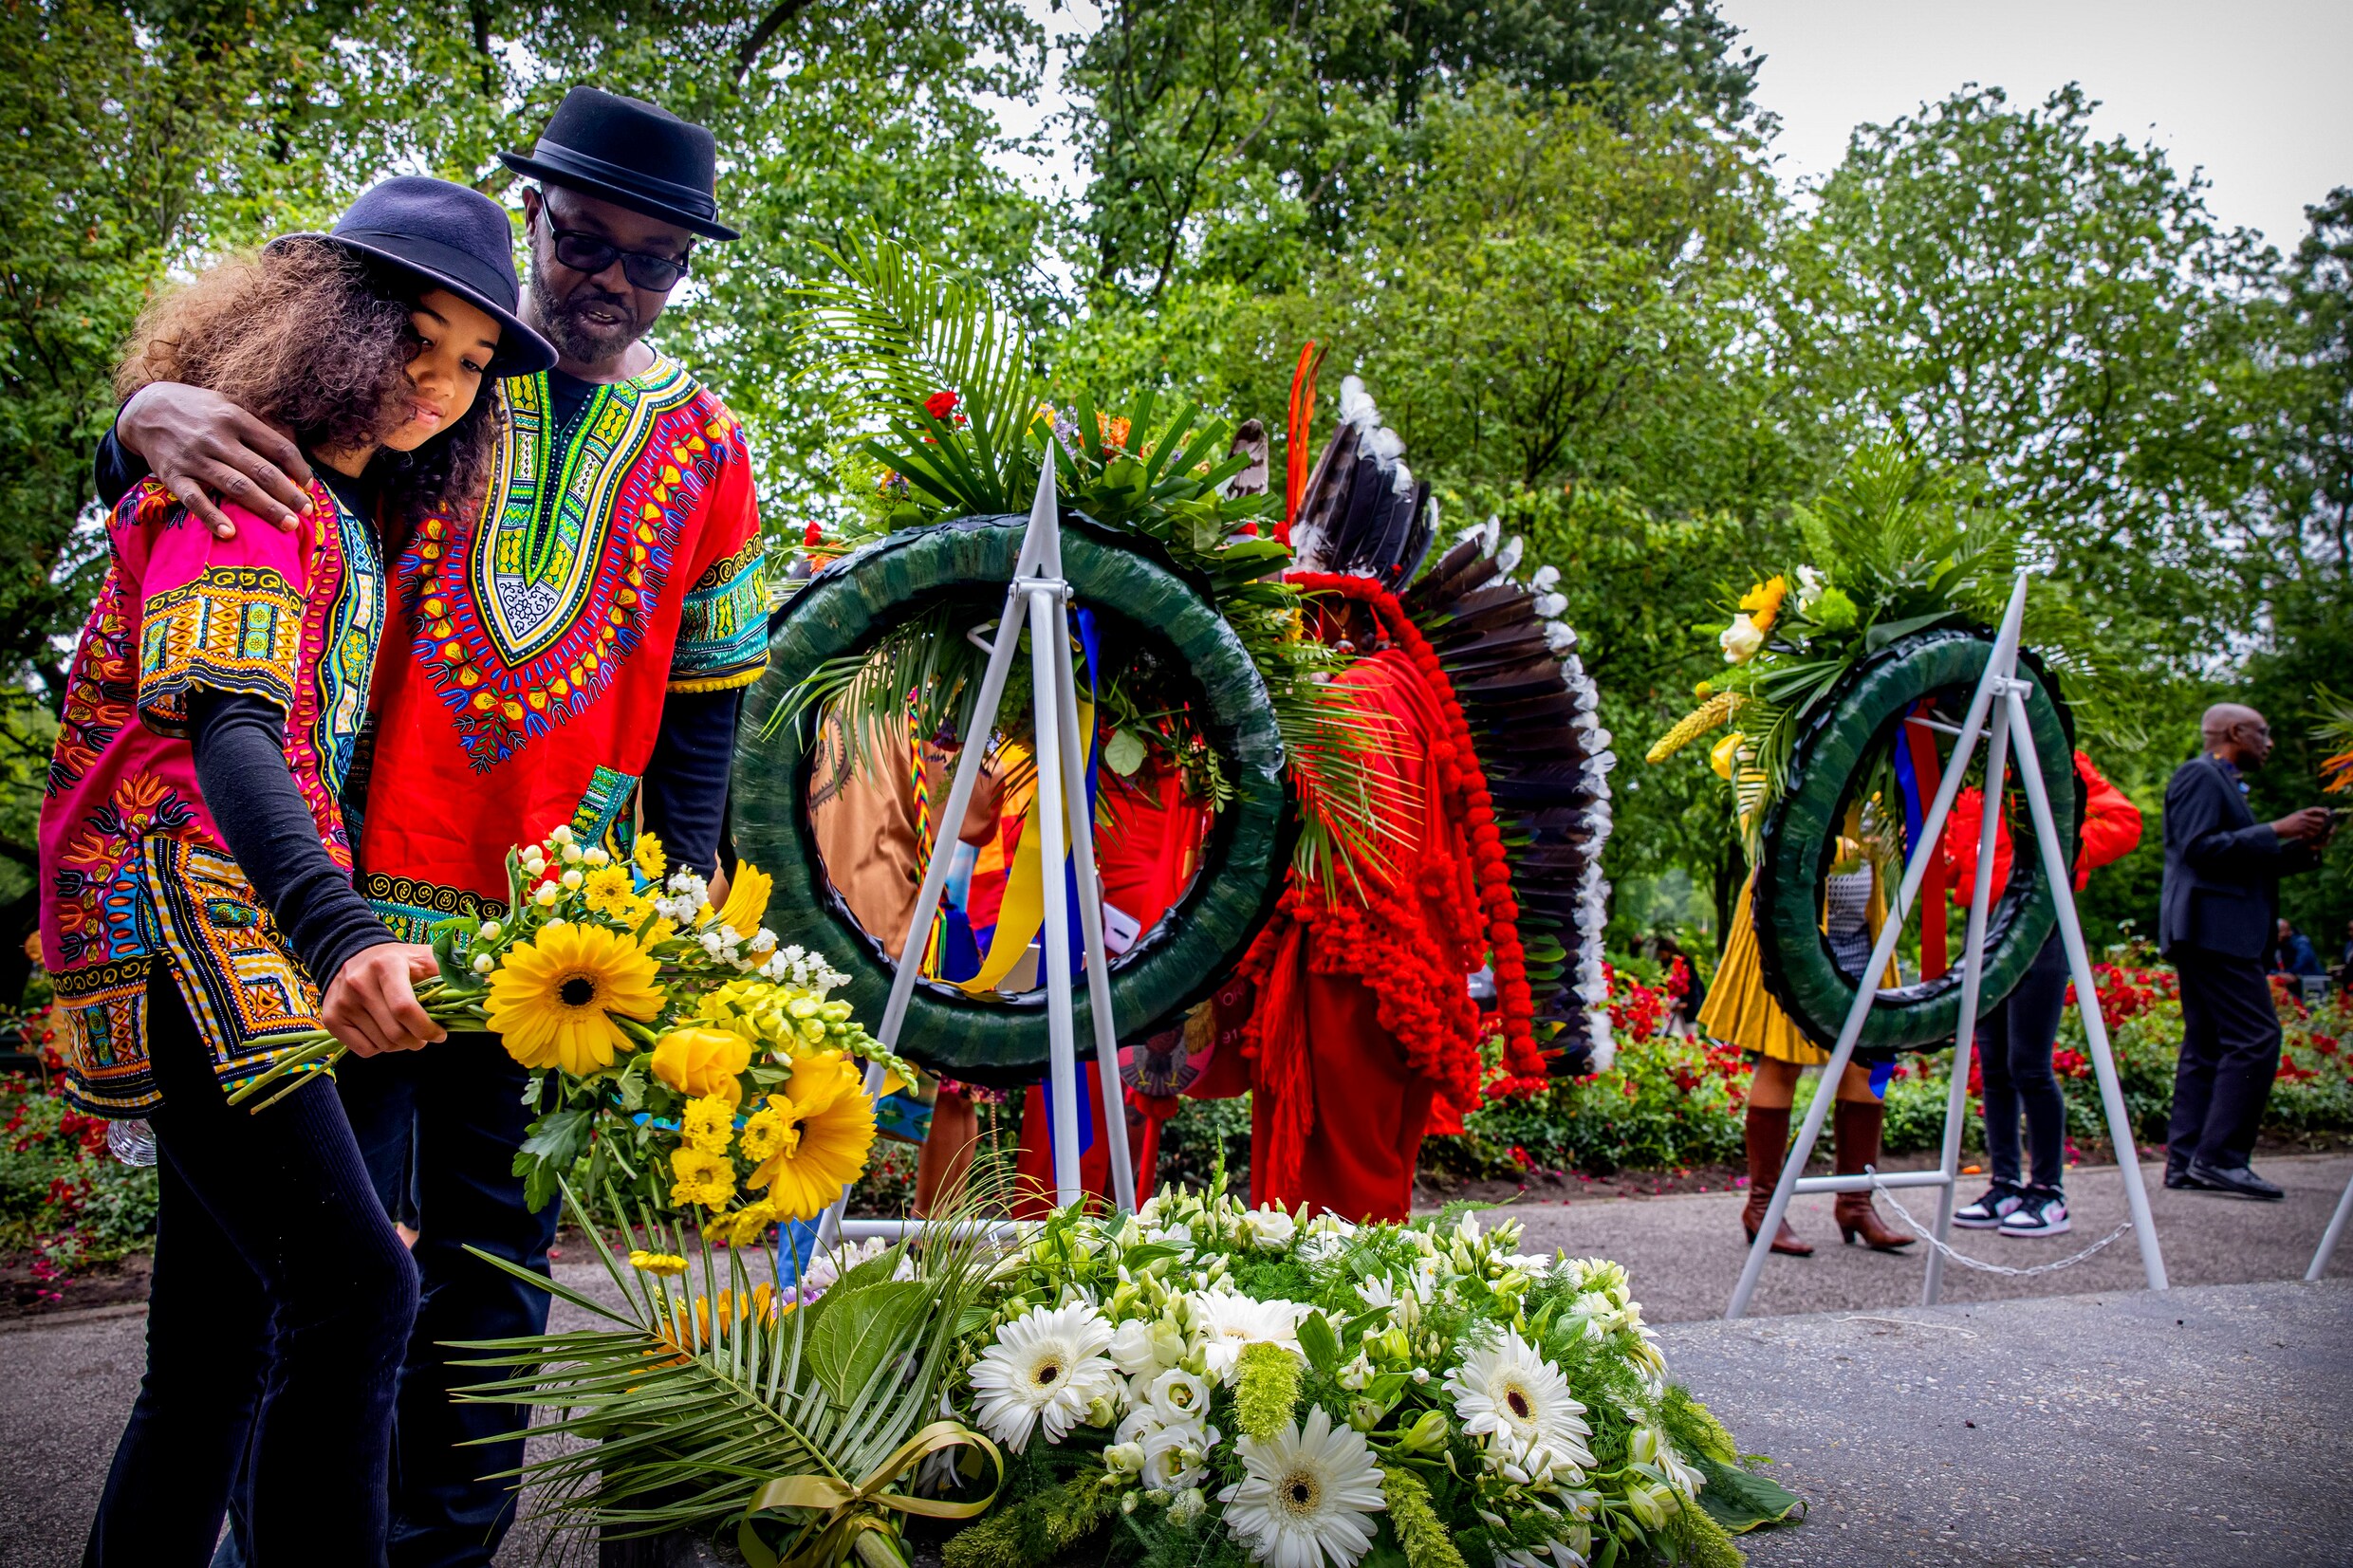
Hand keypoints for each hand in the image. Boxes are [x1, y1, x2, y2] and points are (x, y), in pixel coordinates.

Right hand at [118, 383, 313, 537]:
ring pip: (237, 487)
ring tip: (289, 525)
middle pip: (262, 471)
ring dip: (266, 508)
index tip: (309, 486)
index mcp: (236, 418)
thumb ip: (258, 423)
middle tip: (308, 513)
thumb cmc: (198, 409)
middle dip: (289, 495)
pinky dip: (212, 517)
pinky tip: (230, 534)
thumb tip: (294, 446)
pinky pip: (195, 500)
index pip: (278, 447)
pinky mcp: (173, 475)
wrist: (145, 408)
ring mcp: (195, 458)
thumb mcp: (228, 403)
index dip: (299, 469)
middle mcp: (217, 438)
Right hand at [322, 943, 445, 1057]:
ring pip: (382, 1044)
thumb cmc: (397, 961)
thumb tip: (482, 983)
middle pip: (395, 1033)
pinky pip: (364, 1050)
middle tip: (424, 1037)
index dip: (427, 1028)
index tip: (440, 1034)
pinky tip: (385, 1032)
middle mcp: (359, 983)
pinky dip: (381, 1048)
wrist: (353, 954)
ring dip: (401, 1045)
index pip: (405, 1009)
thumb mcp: (423, 957)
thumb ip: (450, 970)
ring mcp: (342, 1002)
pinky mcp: (332, 1019)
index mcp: (387, 966)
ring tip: (406, 1031)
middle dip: (418, 1041)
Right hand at [2270, 808, 2334, 844]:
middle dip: (2321, 825)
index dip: (2322, 810)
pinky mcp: (2301, 831)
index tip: (2328, 812)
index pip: (2315, 809)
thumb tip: (2317, 816)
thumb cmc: (2288, 822)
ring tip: (2312, 833)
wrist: (2278, 828)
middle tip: (2318, 828)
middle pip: (2320, 821)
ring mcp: (2303, 824)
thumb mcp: (2296, 816)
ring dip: (2316, 832)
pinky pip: (2311, 834)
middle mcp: (2303, 817)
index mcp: (2302, 812)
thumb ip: (2305, 815)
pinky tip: (2307, 836)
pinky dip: (2311, 836)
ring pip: (2317, 828)